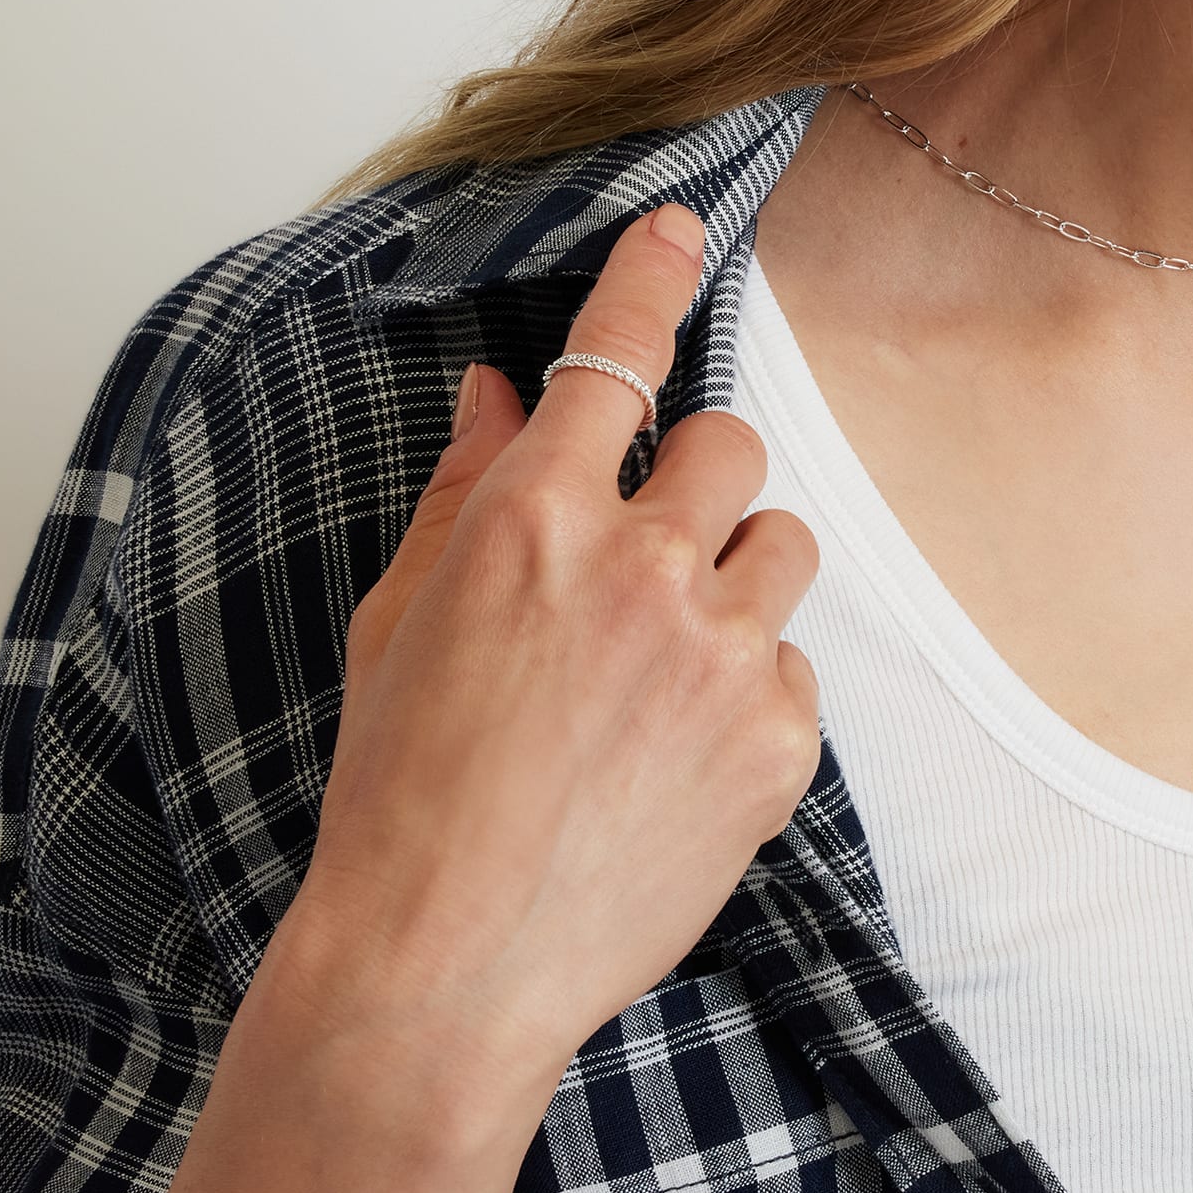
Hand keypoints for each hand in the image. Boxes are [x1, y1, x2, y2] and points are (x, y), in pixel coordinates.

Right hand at [276, 202, 822, 1124]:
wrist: (446, 965)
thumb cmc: (400, 795)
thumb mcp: (400, 625)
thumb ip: (466, 493)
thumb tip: (504, 392)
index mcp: (533, 522)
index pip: (612, 357)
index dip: (651, 277)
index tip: (683, 226)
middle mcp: (640, 568)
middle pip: (732, 442)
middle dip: (695, 479)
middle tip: (650, 546)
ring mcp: (721, 655)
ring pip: (781, 547)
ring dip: (735, 577)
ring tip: (664, 664)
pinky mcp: (777, 741)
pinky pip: (793, 668)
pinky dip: (748, 691)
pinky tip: (676, 758)